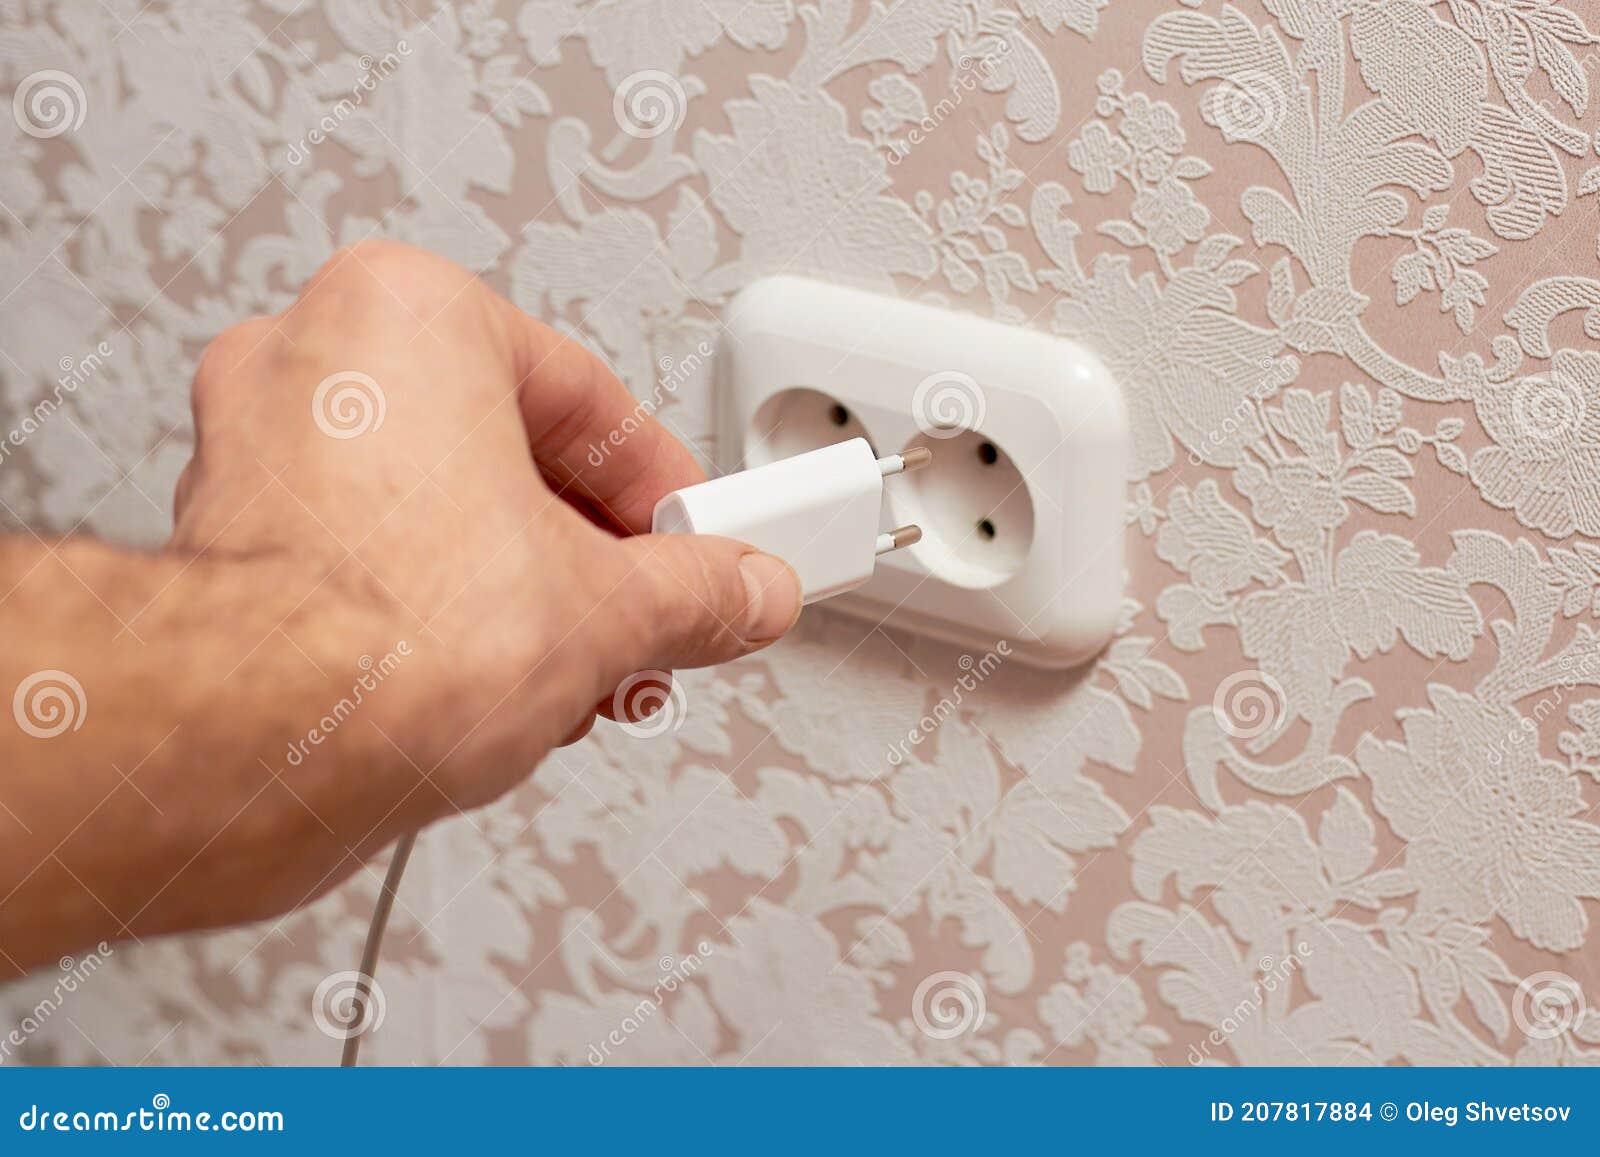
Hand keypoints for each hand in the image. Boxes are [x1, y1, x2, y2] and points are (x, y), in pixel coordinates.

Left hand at [177, 236, 800, 782]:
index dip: (664, 489)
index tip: (701, 539)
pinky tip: (494, 685)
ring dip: (523, 595)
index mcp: (403, 314)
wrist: (254, 754)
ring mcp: (257, 455)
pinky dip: (440, 615)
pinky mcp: (232, 548)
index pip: (584, 397)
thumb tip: (739, 591)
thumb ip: (696, 591)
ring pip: (437, 514)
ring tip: (579, 668)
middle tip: (647, 610)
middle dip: (589, 557)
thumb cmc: (377, 637)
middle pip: (505, 457)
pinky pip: (374, 562)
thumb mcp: (606, 608)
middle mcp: (310, 363)